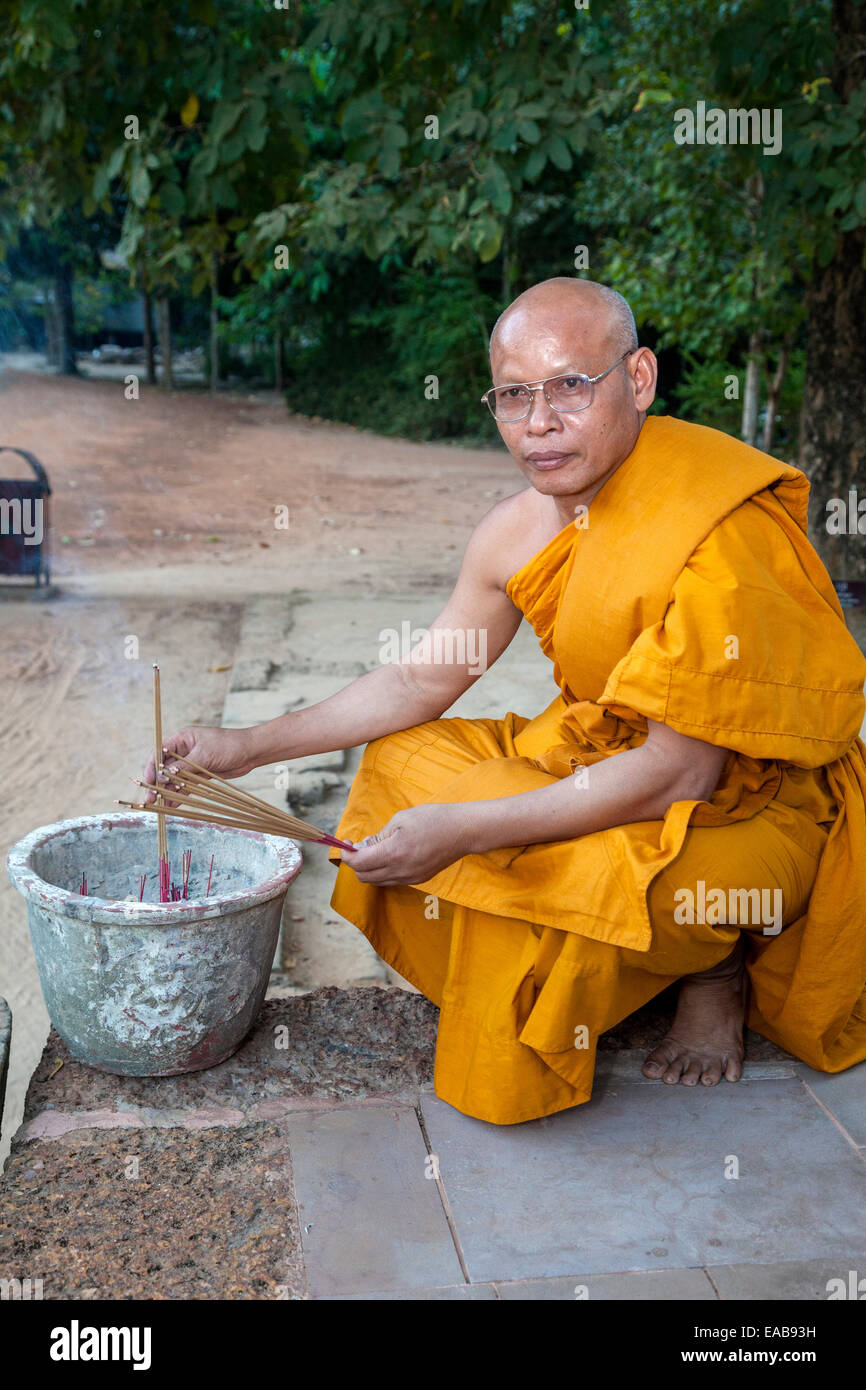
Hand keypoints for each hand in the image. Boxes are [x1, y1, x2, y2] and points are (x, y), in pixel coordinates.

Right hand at [142, 726, 257, 804]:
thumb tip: (162, 776)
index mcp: (182, 739)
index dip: (151, 767)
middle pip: (164, 768)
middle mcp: (184, 752)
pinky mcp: (200, 775)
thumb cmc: (228, 745)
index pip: (159, 752)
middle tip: (150, 799)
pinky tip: (172, 805)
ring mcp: (192, 764)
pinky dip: (179, 795)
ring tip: (159, 807)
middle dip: (157, 784)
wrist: (251, 752)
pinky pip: (185, 786)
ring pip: (174, 779)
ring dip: (167, 792)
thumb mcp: (203, 755)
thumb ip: (183, 767)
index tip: (147, 781)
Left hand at [340, 803, 470, 884]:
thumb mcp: (400, 819)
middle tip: (359, 846)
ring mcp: (411, 878)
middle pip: (364, 876)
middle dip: (355, 862)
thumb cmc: (433, 818)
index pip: (358, 863)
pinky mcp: (419, 880)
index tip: (346, 844)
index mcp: (394, 853)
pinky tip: (390, 855)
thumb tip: (362, 847)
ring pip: (377, 881)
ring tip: (375, 849)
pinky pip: (392, 880)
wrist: (463, 831)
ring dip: (369, 868)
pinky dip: (383, 871)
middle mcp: (401, 871)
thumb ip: (378, 836)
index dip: (346, 854)